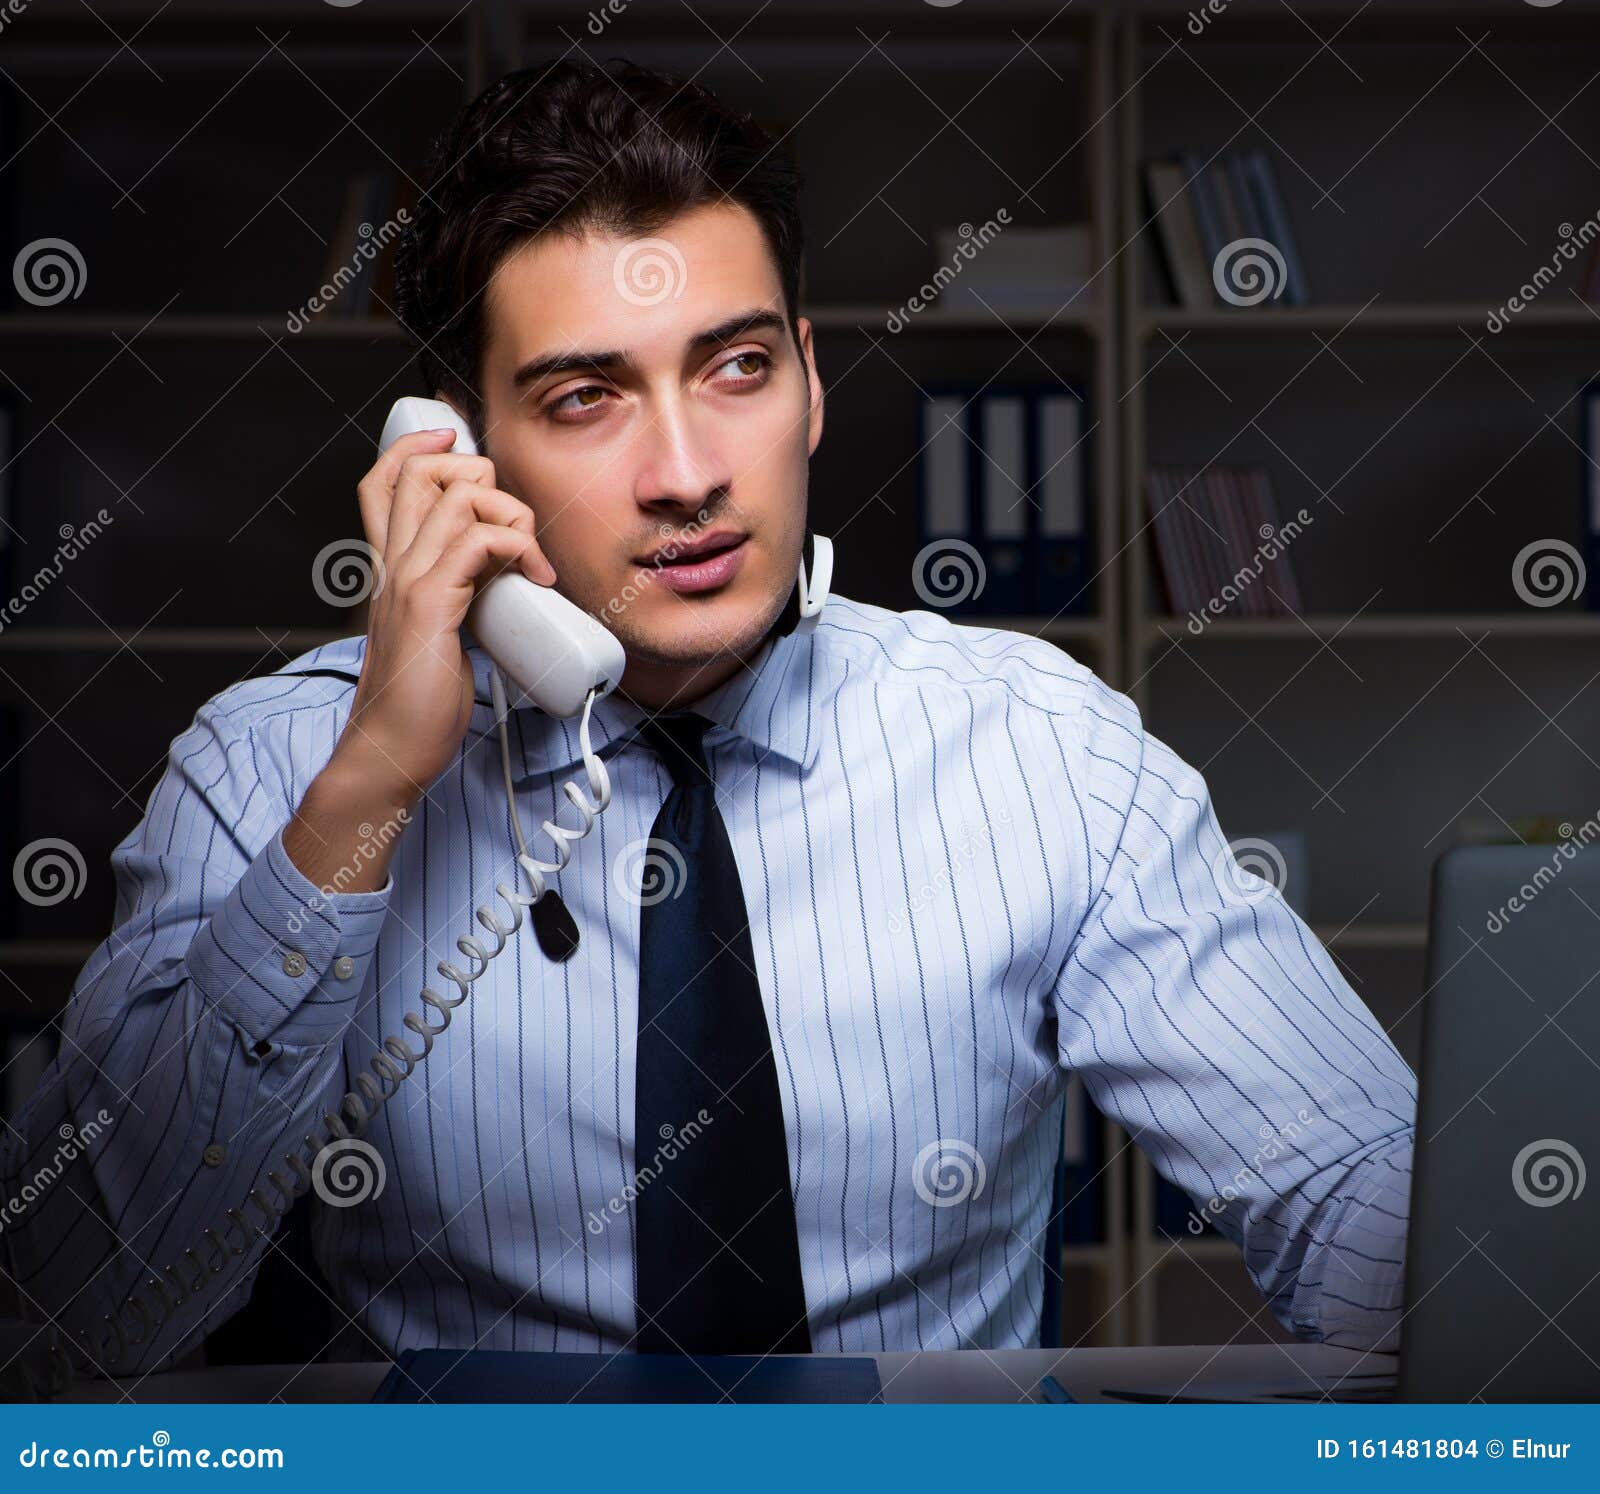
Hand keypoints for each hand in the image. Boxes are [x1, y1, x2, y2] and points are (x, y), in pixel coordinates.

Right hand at [285, 425, 555, 890]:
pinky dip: (516, 545)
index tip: (460, 442)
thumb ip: (460, 601)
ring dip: (511, 513)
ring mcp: (407, 582)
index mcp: (390, 570)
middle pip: (421, 471)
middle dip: (479, 471)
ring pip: (457, 496)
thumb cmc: (419, 705)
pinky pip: (477, 541)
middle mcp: (391, 566)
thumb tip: (505, 584)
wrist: (391, 752)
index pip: (385, 481)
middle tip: (512, 522)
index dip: (420, 447)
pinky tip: (534, 577)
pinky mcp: (430, 606)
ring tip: (531, 560)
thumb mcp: (441, 635)